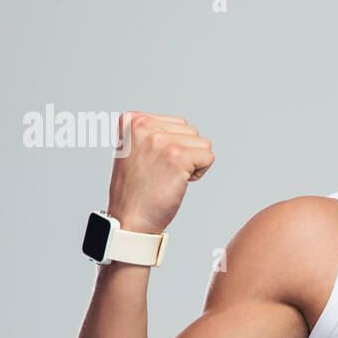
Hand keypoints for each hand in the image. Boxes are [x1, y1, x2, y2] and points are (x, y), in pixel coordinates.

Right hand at [107, 111, 213, 233]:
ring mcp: (160, 140)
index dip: (174, 146)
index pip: (178, 124)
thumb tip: (183, 127)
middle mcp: (144, 125)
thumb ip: (154, 132)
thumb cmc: (136, 189)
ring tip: (168, 177)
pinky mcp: (178, 156)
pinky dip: (199, 173)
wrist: (130, 218)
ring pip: (202, 143)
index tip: (153, 163)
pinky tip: (178, 182)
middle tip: (161, 172)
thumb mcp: (136, 149)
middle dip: (185, 153)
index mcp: (132, 119)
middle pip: (191, 131)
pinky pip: (208, 157)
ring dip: (192, 163)